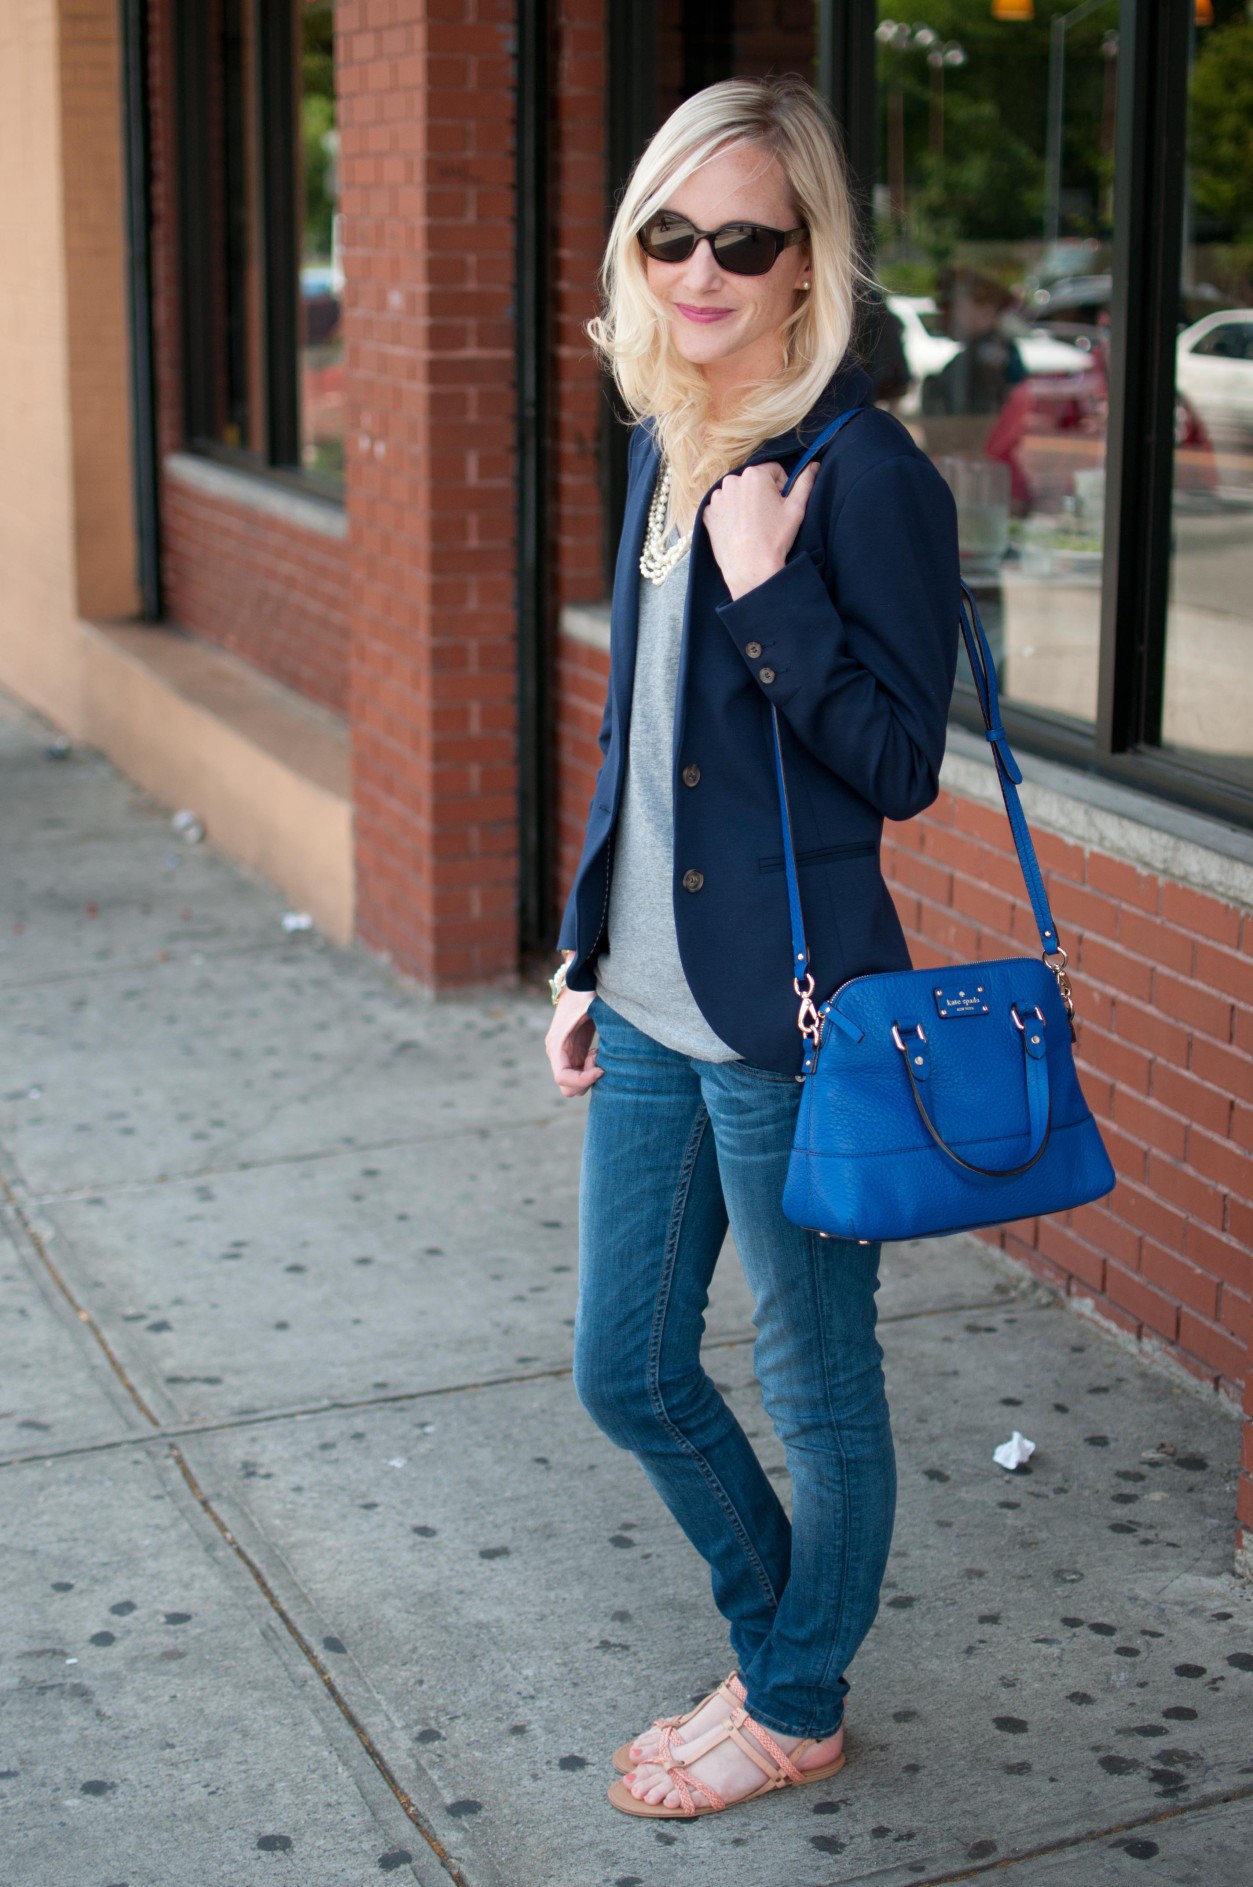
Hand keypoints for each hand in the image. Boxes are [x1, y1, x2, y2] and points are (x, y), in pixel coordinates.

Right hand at [545, 986, 602, 1096]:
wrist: (579, 985)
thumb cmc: (585, 993)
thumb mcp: (591, 1004)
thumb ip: (598, 1015)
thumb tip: (612, 1029)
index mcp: (556, 1043)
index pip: (562, 1077)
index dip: (582, 1080)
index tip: (601, 1069)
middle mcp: (556, 1053)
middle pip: (567, 1087)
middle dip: (585, 1081)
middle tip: (599, 1061)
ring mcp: (564, 1055)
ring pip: (573, 1085)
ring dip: (587, 1077)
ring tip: (598, 1055)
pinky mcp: (573, 1054)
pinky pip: (579, 1075)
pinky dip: (590, 1072)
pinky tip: (597, 1053)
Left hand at [703, 459, 818, 600]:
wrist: (750, 568)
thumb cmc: (774, 538)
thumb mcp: (796, 508)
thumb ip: (805, 482)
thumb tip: (813, 465)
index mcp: (754, 474)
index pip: (774, 471)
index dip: (782, 487)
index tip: (781, 505)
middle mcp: (731, 480)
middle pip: (754, 481)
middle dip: (762, 494)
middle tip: (767, 517)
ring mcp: (716, 497)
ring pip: (738, 493)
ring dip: (745, 503)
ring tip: (752, 525)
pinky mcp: (708, 513)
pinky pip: (723, 507)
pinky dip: (730, 514)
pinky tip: (739, 529)